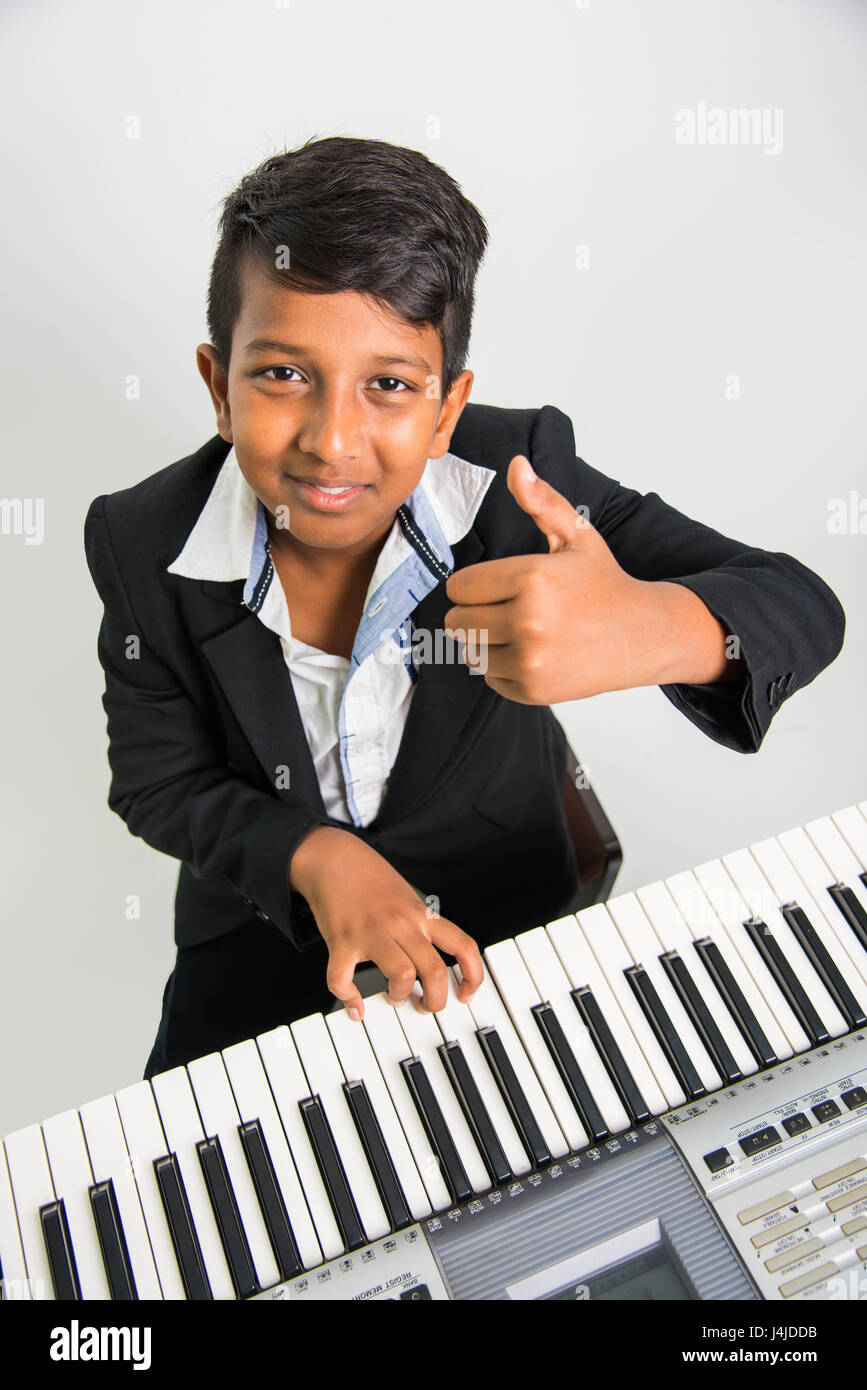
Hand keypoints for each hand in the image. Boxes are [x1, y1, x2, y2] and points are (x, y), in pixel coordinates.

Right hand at [288, 825, 483, 1020]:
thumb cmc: (370, 878)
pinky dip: (349, 999)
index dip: (473, 976)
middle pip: (434, 971)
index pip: (463, 946)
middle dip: (435, 1001)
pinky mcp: (341, 941)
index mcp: (420, 914)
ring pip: (401, 975)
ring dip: (400, 995)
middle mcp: (401, 924)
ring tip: (394, 996)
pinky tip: (354, 1004)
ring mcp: (371, 933)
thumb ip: (420, 924)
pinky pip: (344, 980)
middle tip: (426, 1006)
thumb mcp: (407, 896)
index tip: (466, 994)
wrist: (333, 858)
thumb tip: (430, 958)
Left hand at [443, 455, 650, 703]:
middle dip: (473, 613)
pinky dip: (502, 668)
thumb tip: (515, 465)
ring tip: (519, 630)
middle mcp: (529, 620)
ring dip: (486, 642)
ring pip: (470, 651)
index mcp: (532, 577)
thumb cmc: (603, 583)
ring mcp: (531, 660)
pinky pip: (489, 678)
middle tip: (504, 609)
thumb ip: (542, 502)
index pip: (459, 587)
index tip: (494, 586)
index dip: (472, 585)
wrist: (642, 635)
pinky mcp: (534, 689)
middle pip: (457, 622)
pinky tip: (532, 653)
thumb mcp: (577, 536)